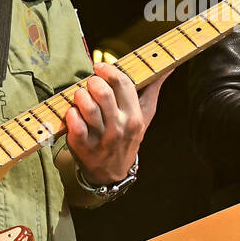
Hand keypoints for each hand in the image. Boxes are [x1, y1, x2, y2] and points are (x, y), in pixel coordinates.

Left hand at [65, 63, 173, 184]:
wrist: (112, 173)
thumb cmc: (128, 137)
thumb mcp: (144, 116)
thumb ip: (153, 90)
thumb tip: (168, 68)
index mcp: (134, 117)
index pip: (123, 83)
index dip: (108, 70)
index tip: (100, 67)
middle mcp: (119, 128)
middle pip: (103, 92)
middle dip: (93, 82)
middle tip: (90, 84)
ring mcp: (100, 138)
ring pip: (87, 106)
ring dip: (80, 95)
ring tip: (81, 96)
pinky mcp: (83, 146)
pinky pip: (74, 122)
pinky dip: (71, 113)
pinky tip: (74, 113)